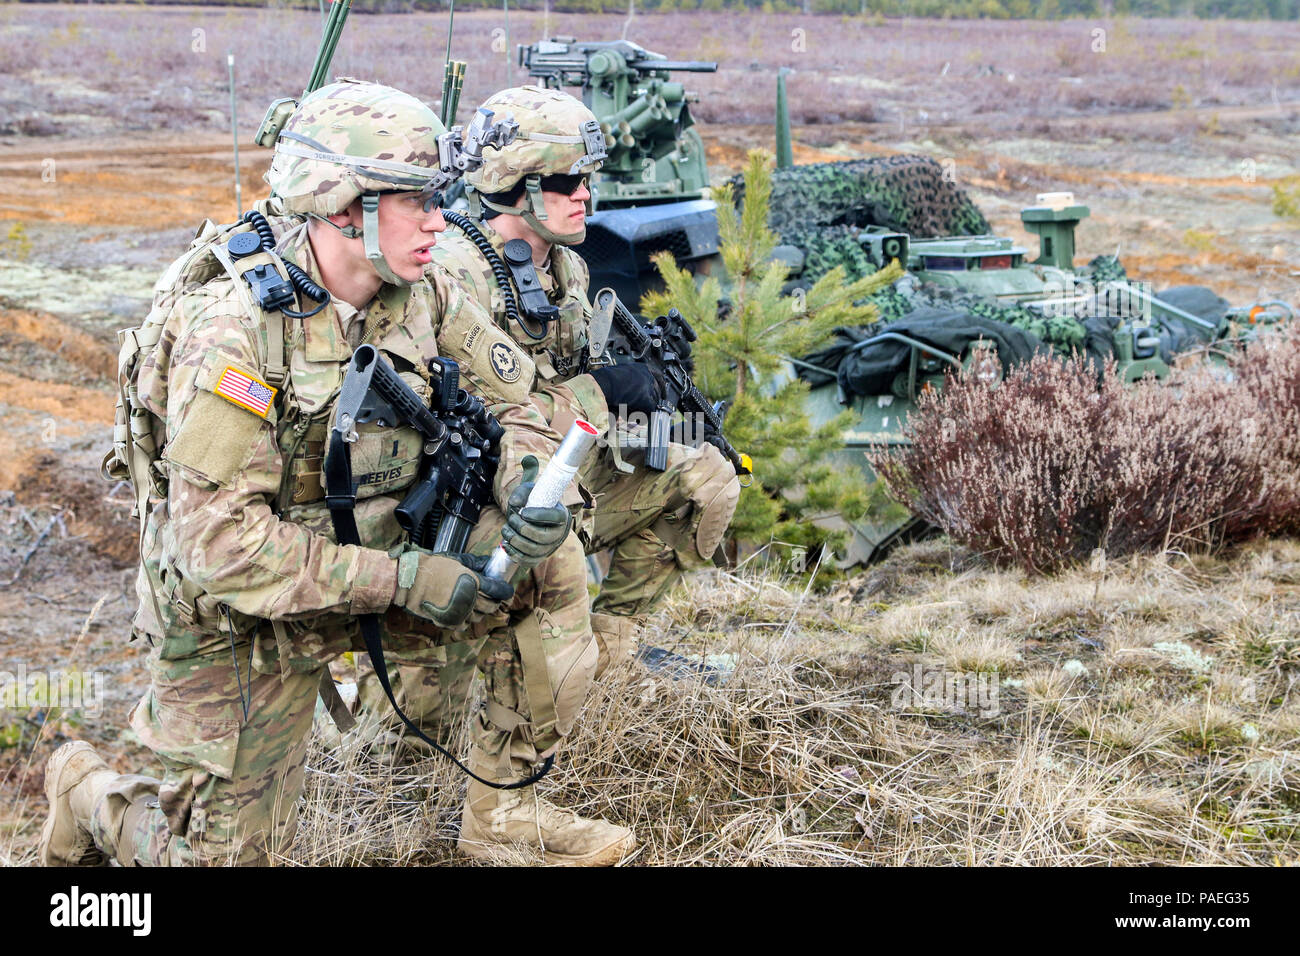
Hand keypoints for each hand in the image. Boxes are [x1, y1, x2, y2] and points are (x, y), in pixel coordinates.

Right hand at [394, 549, 513, 627]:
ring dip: (480, 611)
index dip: (505, 591)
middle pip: (492, 606)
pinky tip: (463, 613)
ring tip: (475, 604)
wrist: (410, 580)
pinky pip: (464, 625)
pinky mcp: (449, 621)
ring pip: (479, 617)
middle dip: (495, 602)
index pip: (498, 590)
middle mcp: (470, 598)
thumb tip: (488, 565)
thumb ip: (475, 564)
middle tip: (493, 598)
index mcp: (473, 581)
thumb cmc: (432, 567)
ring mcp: (460, 612)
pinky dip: (466, 620)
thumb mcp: (457, 560)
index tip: (506, 590)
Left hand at [502, 455, 572, 570]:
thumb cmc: (533, 504)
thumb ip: (526, 482)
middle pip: (540, 536)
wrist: (534, 522)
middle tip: (511, 519)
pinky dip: (513, 552)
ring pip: (531, 549)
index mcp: (561, 516)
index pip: (553, 517)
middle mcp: (558, 534)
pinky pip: (526, 560)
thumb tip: (522, 477)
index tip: (522, 511)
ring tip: (506, 529)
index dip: (538, 515)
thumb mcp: (531, 490)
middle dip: (520, 527)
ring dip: (514, 539)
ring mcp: (548, 549)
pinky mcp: (537, 559)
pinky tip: (507, 543)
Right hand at [589, 363, 661, 415]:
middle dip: (654, 399)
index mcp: (641, 368)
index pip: (658, 376)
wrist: (602, 385)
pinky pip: (651, 409)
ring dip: (647, 408)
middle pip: (657, 390)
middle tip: (650, 407)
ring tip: (639, 413)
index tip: (663, 392)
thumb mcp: (622, 374)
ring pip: (654, 400)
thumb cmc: (605, 380)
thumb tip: (633, 390)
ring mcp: (647, 386)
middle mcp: (647, 376)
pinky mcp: (645, 398)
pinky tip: (640, 418)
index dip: (661, 385)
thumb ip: (631, 379)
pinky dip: (646, 415)